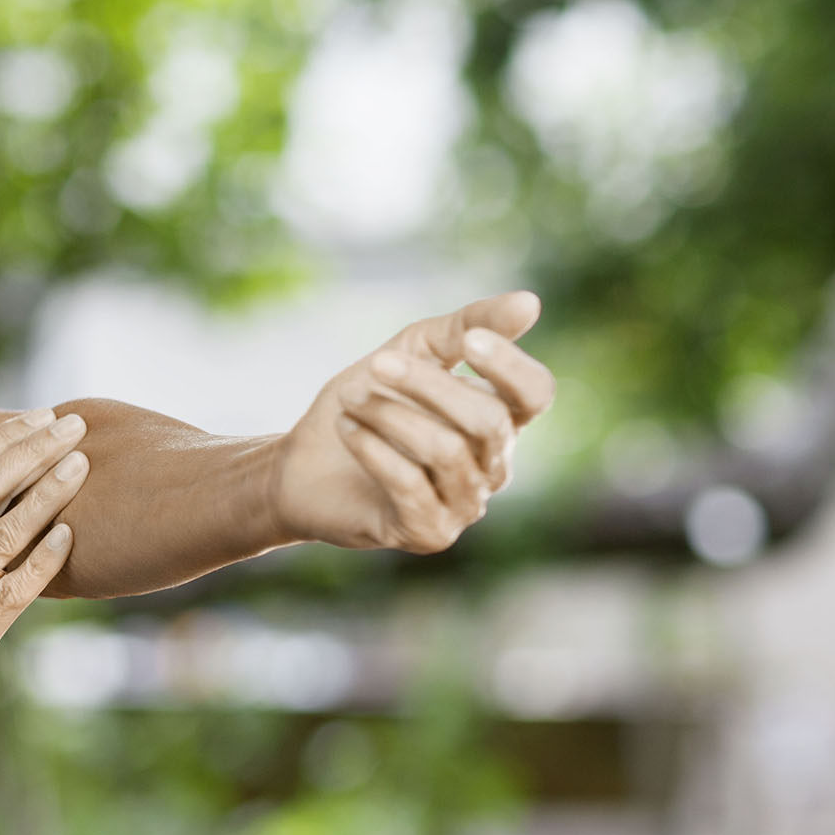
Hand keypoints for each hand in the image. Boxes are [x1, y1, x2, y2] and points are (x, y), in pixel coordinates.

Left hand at [270, 291, 554, 553]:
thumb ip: (463, 328)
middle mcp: (493, 467)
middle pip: (487, 421)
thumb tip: (530, 302)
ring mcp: (464, 505)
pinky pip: (411, 486)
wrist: (299, 466)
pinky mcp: (429, 532)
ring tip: (349, 397)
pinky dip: (374, 450)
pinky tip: (347, 429)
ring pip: (446, 451)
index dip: (509, 366)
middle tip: (376, 363)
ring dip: (391, 414)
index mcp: (499, 421)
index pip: (535, 394)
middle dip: (428, 384)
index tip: (469, 340)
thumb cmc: (365, 403)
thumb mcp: (409, 352)